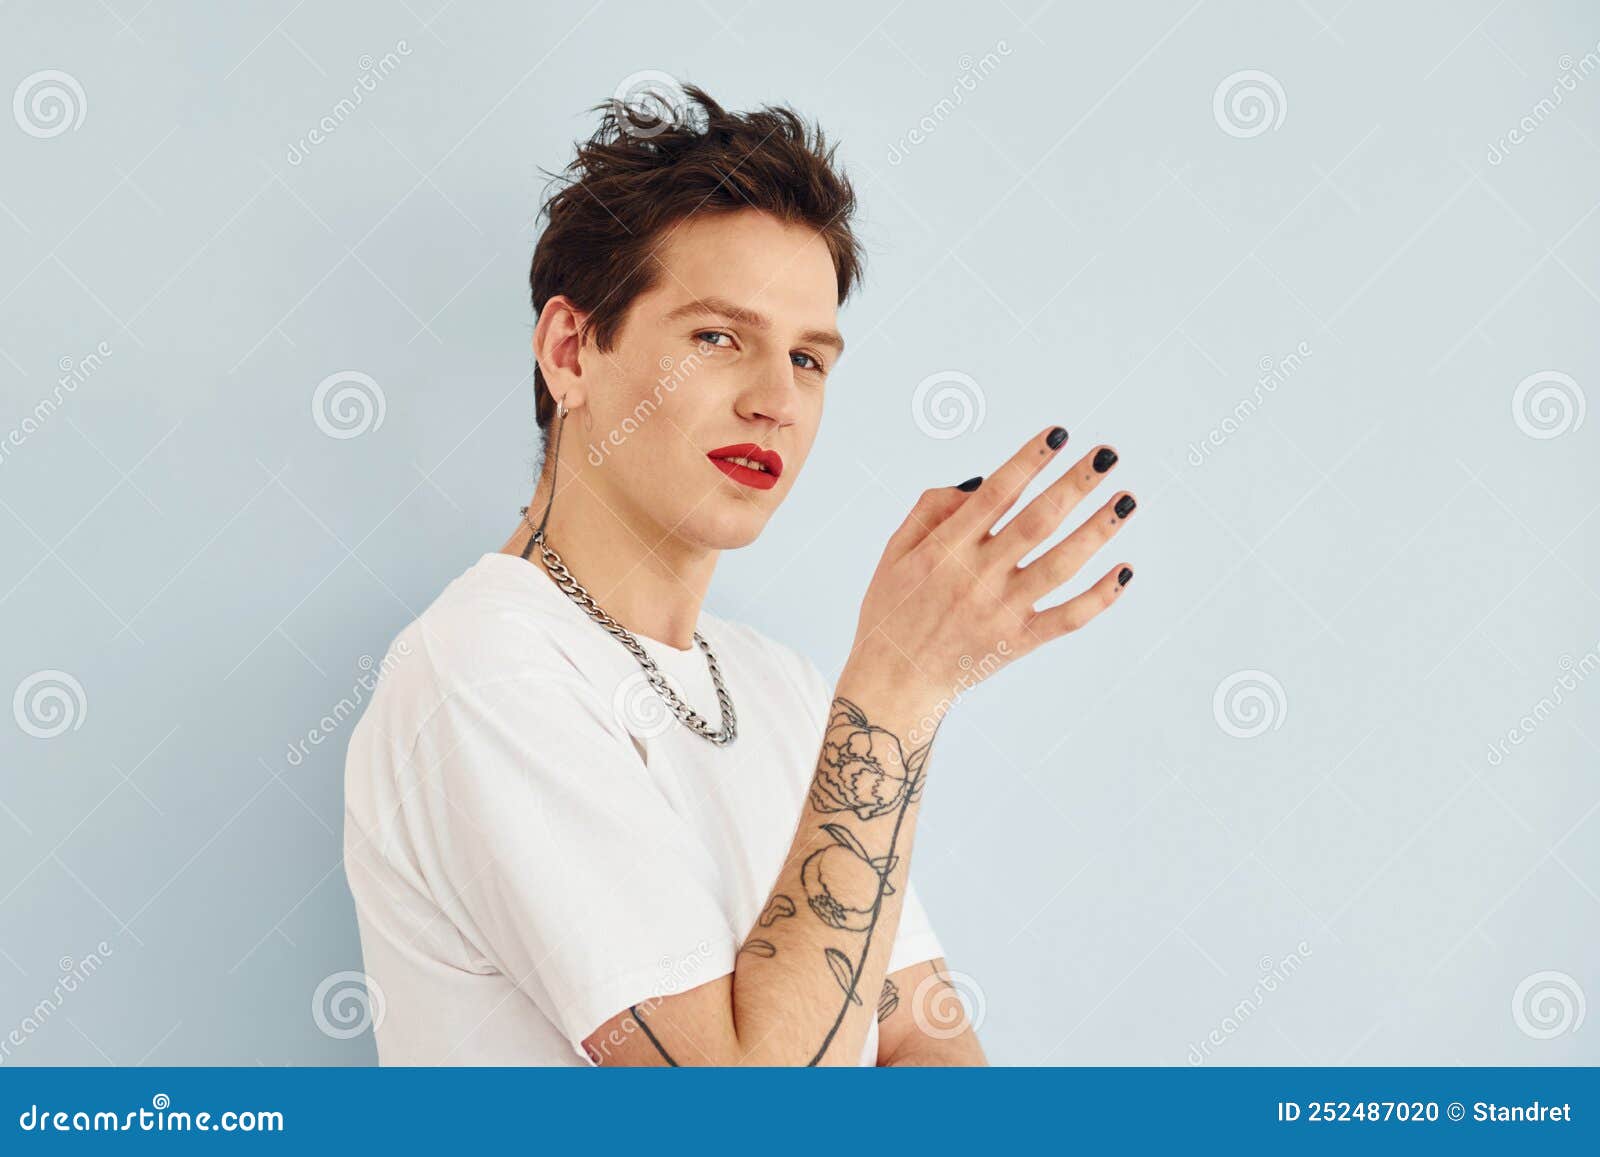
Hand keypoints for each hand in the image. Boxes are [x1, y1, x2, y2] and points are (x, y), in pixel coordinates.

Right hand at [848, 425, 1136, 713]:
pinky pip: (1067, 618)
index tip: (1059, 434)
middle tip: (1108, 454)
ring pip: (1061, 565)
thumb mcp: (895, 551)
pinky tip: (1124, 569)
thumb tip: (982, 480)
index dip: (1030, 459)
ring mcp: (1001, 611)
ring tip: (1126, 499)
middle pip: (1037, 521)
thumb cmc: (893, 608)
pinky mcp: (1018, 641)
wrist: (895, 679)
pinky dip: (1100, 596)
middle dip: (1076, 484)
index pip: (997, 493)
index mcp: (945, 549)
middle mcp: (976, 577)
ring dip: (1097, 530)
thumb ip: (932, 509)